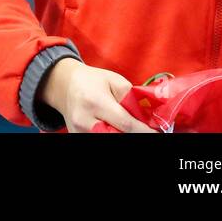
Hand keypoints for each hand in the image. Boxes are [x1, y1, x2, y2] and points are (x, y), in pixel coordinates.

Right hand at [39, 58, 156, 132]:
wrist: (64, 85)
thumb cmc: (92, 81)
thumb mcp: (114, 80)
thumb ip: (131, 97)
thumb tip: (147, 118)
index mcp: (95, 101)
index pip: (126, 124)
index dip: (144, 131)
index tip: (157, 132)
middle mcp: (84, 120)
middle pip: (117, 137)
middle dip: (133, 134)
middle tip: (142, 130)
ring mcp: (78, 132)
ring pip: (108, 139)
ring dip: (122, 134)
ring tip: (127, 128)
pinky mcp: (76, 137)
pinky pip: (99, 140)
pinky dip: (111, 134)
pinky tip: (114, 129)